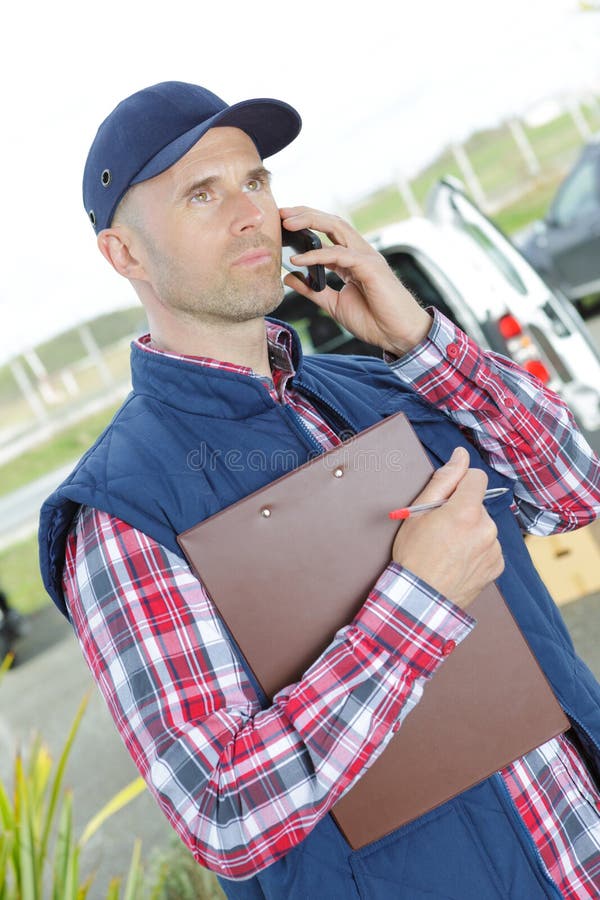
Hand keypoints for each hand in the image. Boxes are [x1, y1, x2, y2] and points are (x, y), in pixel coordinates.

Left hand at [280, 207, 432, 354]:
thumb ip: (312, 290)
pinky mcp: (370, 268)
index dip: (306, 224)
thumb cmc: (374, 320)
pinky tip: (299, 259)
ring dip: (311, 222)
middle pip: (332, 223)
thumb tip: (289, 276)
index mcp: (352, 260)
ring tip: (287, 224)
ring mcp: (366, 258)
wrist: (399, 335)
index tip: (283, 223)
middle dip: (306, 214)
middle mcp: (360, 253)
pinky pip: (340, 255)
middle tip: (282, 214)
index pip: (328, 233)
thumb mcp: (334, 304)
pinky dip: (318, 255)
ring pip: (338, 228)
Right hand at [391, 447, 504, 608]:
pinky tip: (458, 561)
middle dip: (463, 511)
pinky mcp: (497, 566)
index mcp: (466, 511)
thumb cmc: (413, 556)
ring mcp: (494, 549)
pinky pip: (489, 547)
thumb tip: (460, 455)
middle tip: (440, 530)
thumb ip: (443, 480)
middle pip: (479, 504)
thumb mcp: (418, 513)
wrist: (420, 600)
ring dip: (471, 531)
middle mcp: (486, 528)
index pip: (477, 477)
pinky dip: (477, 550)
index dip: (460, 485)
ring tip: (448, 550)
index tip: (447, 499)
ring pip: (484, 526)